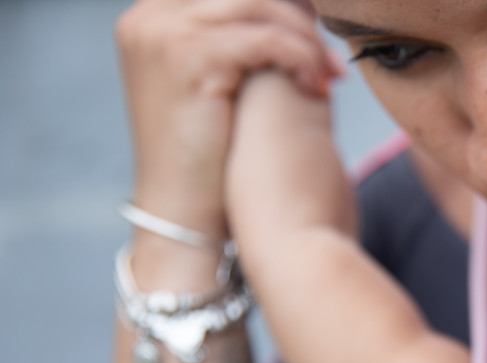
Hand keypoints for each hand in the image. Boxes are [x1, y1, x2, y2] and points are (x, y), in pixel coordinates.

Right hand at [116, 0, 341, 241]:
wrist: (186, 212)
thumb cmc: (211, 155)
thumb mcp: (224, 82)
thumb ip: (247, 40)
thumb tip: (304, 10)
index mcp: (156, 15)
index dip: (281, 6)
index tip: (318, 32)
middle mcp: (151, 16)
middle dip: (297, 19)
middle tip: (331, 59)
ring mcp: (163, 33)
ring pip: (259, 8)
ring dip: (306, 40)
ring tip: (329, 76)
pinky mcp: (186, 57)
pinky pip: (264, 39)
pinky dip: (299, 59)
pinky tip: (315, 88)